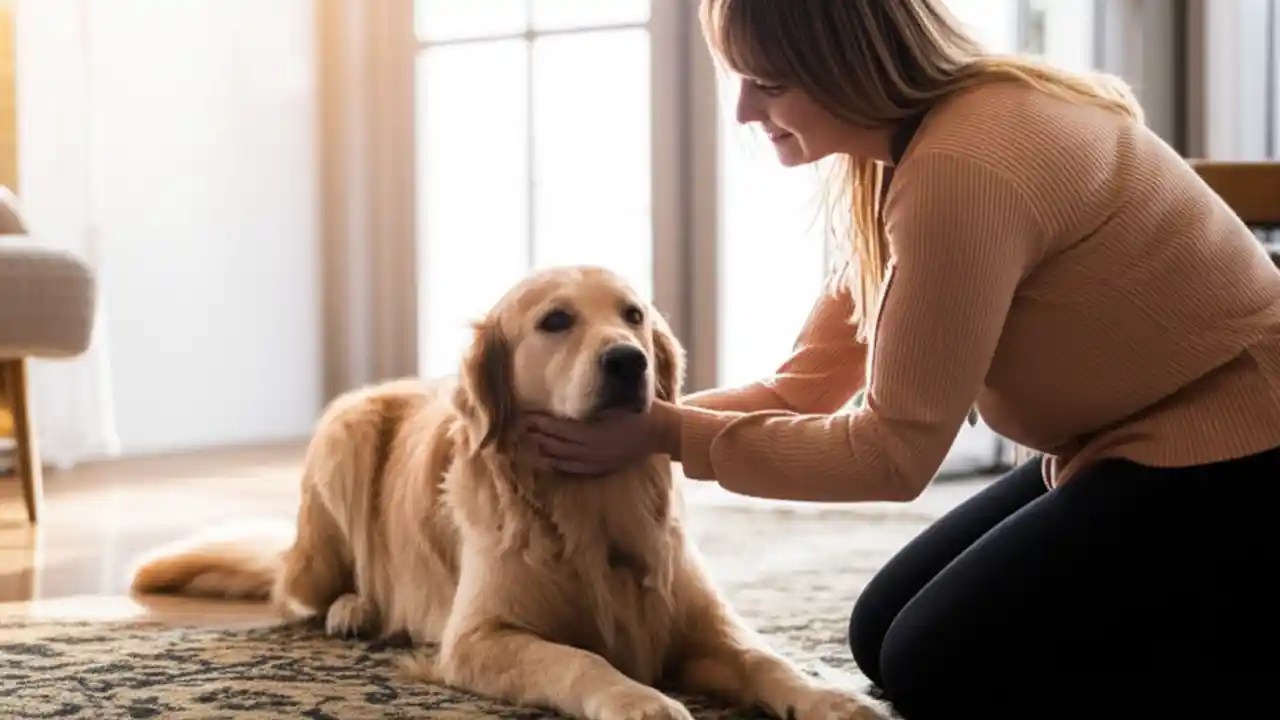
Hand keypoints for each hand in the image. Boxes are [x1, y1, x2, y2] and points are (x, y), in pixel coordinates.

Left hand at [521, 403, 677, 476]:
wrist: (661, 431)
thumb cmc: (639, 410)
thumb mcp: (615, 401)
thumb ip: (592, 403)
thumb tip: (568, 401)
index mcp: (593, 431)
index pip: (557, 428)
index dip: (539, 423)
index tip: (526, 416)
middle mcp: (591, 449)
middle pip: (556, 444)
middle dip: (537, 436)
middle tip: (521, 429)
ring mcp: (597, 460)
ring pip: (562, 459)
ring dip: (544, 451)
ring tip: (530, 443)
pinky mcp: (603, 467)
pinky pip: (575, 469)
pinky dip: (559, 465)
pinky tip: (549, 461)